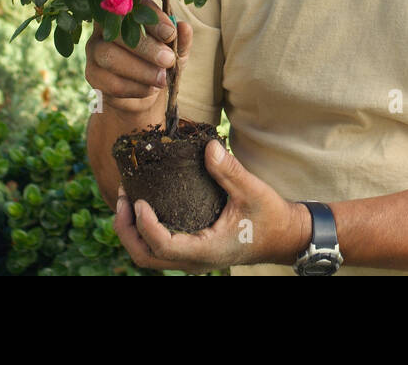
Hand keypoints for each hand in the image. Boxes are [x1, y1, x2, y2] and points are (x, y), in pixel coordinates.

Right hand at [84, 0, 188, 114]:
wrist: (144, 92)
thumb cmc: (160, 62)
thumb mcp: (176, 51)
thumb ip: (180, 40)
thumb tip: (184, 27)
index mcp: (128, 13)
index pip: (134, 5)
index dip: (153, 17)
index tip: (171, 33)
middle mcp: (106, 27)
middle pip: (118, 31)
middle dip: (146, 47)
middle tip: (169, 60)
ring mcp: (95, 50)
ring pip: (110, 56)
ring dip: (141, 70)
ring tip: (162, 79)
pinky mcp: (92, 75)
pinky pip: (111, 81)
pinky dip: (135, 87)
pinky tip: (151, 89)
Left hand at [114, 140, 310, 273]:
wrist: (284, 237)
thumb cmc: (270, 217)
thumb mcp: (252, 191)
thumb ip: (230, 170)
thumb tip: (209, 147)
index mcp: (205, 251)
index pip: (163, 246)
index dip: (145, 224)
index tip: (139, 200)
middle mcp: (194, 261)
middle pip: (145, 256)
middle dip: (127, 229)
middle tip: (123, 197)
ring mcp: (191, 259)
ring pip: (148, 255)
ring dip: (132, 230)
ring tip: (127, 200)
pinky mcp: (191, 251)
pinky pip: (158, 247)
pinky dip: (144, 230)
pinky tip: (145, 205)